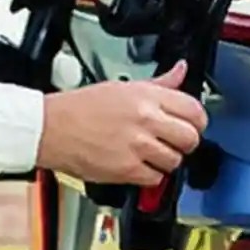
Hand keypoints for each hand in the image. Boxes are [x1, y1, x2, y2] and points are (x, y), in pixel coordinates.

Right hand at [35, 61, 206, 185]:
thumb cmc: (81, 107)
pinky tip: (137, 164)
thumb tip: (181, 71)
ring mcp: (138, 146)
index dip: (197, 121)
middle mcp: (146, 120)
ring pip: (175, 160)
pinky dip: (150, 176)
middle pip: (190, 138)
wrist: (52, 128)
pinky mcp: (127, 169)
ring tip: (150, 153)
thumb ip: (159, 83)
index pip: (194, 110)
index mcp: (147, 96)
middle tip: (173, 141)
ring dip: (166, 159)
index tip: (191, 125)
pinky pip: (155, 178)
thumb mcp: (123, 86)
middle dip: (185, 142)